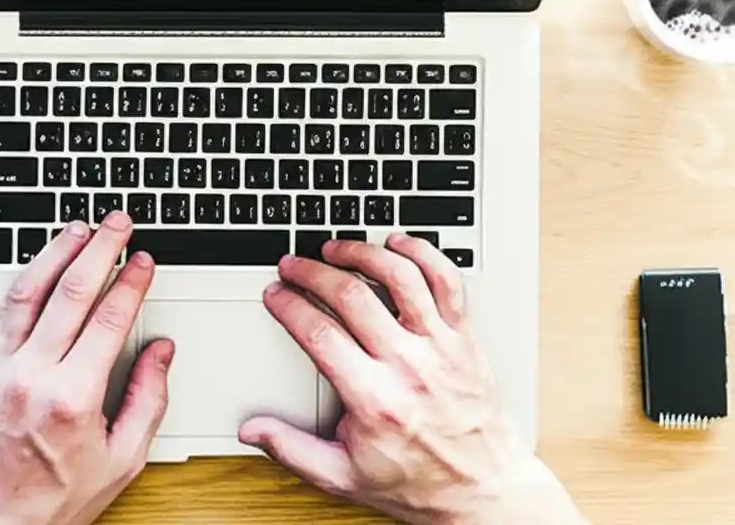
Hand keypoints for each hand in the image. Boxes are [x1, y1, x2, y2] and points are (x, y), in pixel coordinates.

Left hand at [0, 213, 172, 524]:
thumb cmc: (55, 497)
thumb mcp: (123, 458)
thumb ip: (148, 398)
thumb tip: (161, 352)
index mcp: (73, 397)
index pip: (110, 318)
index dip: (132, 281)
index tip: (144, 261)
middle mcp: (31, 376)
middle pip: (71, 292)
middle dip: (100, 249)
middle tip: (117, 223)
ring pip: (28, 291)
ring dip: (56, 252)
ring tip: (78, 229)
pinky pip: (0, 312)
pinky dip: (23, 281)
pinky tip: (40, 265)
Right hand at [239, 235, 585, 524]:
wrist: (483, 490)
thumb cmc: (416, 484)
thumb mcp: (344, 477)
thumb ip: (292, 450)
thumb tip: (252, 430)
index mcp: (374, 400)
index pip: (320, 333)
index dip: (289, 306)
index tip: (275, 294)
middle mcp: (409, 367)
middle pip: (353, 296)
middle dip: (314, 272)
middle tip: (295, 264)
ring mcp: (441, 347)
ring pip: (401, 277)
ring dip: (364, 253)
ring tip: (338, 248)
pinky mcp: (465, 338)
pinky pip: (447, 281)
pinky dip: (424, 253)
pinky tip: (400, 244)